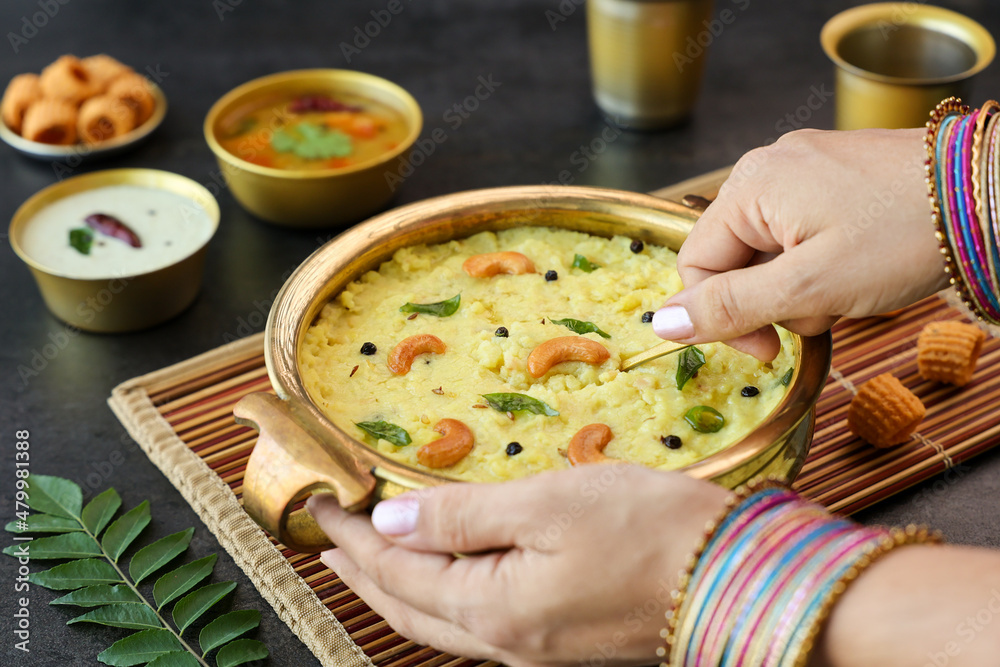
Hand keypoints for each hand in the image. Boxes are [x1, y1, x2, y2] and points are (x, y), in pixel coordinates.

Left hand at [307, 465, 727, 666]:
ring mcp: (533, 649)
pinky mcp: (560, 642)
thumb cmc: (647, 531)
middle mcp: (505, 642)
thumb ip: (461, 516)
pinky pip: (475, 625)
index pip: (396, 572)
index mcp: (493, 609)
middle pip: (408, 609)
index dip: (353, 537)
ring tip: (370, 557)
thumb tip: (391, 521)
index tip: (322, 504)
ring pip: (439, 623)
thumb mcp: (546, 504)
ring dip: (396, 587)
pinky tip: (444, 576)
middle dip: (361, 571)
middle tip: (329, 536)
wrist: (735, 579)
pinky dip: (440, 596)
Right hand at [653, 128, 948, 359]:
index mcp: (749, 186)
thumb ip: (729, 307)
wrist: (993, 193)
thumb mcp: (808, 287)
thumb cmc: (902, 236)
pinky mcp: (838, 172)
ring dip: (800, 285)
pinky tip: (858, 267)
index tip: (769, 351)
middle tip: (822, 314)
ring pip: (772, 247)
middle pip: (734, 255)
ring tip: (849, 290)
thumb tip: (661, 325)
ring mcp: (806, 165)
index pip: (696, 263)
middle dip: (771, 299)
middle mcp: (769, 165)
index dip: (721, 316)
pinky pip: (804, 229)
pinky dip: (822, 260)